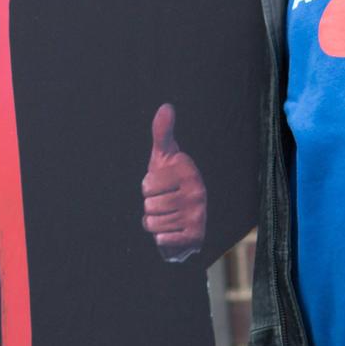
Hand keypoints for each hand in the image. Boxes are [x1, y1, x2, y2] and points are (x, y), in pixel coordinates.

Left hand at [142, 104, 206, 260]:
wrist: (186, 219)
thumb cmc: (169, 183)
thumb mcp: (163, 157)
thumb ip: (162, 132)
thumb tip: (166, 106)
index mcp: (188, 171)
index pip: (146, 184)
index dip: (147, 188)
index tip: (161, 185)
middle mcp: (197, 191)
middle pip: (149, 205)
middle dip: (150, 207)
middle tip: (164, 204)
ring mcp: (198, 214)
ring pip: (152, 222)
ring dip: (155, 223)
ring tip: (167, 217)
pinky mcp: (195, 236)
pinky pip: (162, 239)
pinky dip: (161, 239)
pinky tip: (172, 232)